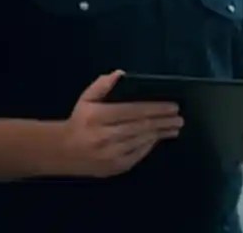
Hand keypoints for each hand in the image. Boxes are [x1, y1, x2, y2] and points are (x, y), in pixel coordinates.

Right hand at [57, 70, 183, 177]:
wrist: (62, 152)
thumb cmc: (79, 122)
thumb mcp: (86, 99)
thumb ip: (102, 85)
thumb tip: (121, 74)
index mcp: (98, 116)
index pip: (133, 111)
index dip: (155, 108)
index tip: (173, 106)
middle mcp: (105, 136)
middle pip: (141, 127)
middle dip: (163, 121)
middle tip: (180, 118)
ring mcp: (110, 154)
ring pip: (142, 141)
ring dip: (161, 134)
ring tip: (175, 128)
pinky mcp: (114, 168)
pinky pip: (137, 156)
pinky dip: (149, 146)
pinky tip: (158, 139)